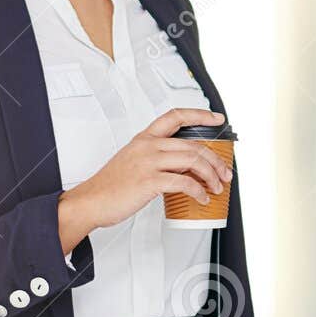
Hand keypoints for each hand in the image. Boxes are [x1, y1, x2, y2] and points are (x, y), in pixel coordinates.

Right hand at [66, 108, 231, 233]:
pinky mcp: (149, 181)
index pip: (176, 116)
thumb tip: (183, 167)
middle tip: (224, 173)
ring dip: (211, 175)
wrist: (91, 201)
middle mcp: (148, 146)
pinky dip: (198, 191)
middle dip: (216, 160)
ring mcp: (148, 162)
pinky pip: (184, 183)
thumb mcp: (132, 161)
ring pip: (193, 161)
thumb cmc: (110, 185)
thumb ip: (155, 157)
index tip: (217, 118)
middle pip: (193, 145)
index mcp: (144, 138)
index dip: (200, 115)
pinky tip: (201, 198)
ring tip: (216, 187)